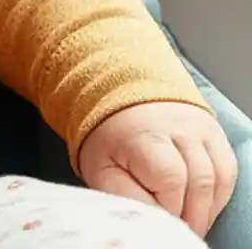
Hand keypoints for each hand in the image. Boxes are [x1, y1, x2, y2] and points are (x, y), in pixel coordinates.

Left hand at [79, 102, 237, 236]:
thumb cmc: (108, 138)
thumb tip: (155, 217)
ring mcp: (200, 128)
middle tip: (174, 229)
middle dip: (189, 215)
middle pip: (199, 182)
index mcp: (145, 134)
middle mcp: (179, 126)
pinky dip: (217, 195)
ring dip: (206, 209)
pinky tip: (200, 206)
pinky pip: (228, 170)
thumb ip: (124, 193)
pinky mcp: (213, 132)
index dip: (166, 207)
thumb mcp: (100, 167)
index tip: (155, 222)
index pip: (170, 179)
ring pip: (218, 178)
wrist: (119, 97)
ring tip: (187, 222)